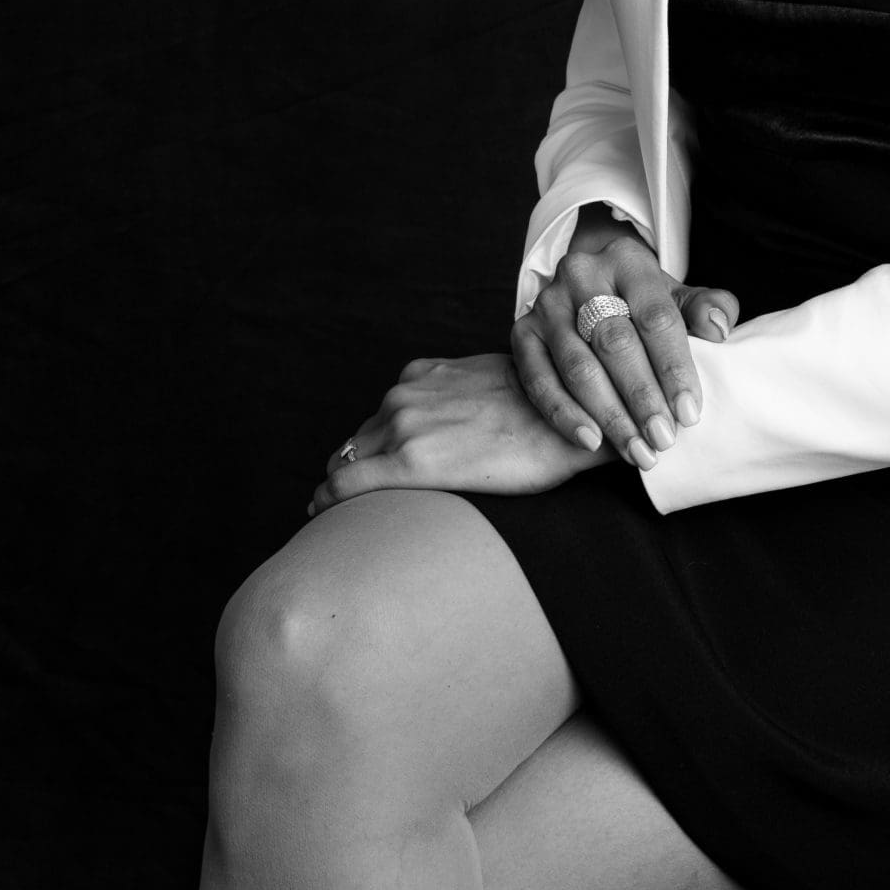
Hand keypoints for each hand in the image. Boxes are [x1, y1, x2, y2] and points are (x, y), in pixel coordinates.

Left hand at [308, 352, 603, 516]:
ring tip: (337, 513)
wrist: (569, 422)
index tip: (361, 469)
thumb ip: (460, 397)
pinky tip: (319, 513)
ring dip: (341, 483)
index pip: (378, 416)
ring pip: (347, 460)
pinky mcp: (410, 462)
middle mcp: (405, 395)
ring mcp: (404, 426)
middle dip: (353, 467)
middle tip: (354, 499)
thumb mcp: (490, 385)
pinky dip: (327, 498)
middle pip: (357, 440)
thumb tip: (462, 424)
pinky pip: (346, 483)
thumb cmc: (543, 410)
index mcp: (421, 375)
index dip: (366, 447)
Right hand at [511, 208, 739, 471]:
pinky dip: (565, 414)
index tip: (689, 412)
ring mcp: (547, 303)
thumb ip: (706, 310)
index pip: (656, 316)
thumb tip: (720, 329)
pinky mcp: (522, 331)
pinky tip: (591, 441)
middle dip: (642, 397)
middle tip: (663, 439)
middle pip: (615, 343)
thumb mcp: (678, 299)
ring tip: (636, 451)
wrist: (590, 291)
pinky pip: (539, 380)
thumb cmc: (644, 304)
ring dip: (609, 415)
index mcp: (628, 260)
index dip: (674, 367)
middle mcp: (582, 274)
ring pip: (578, 366)